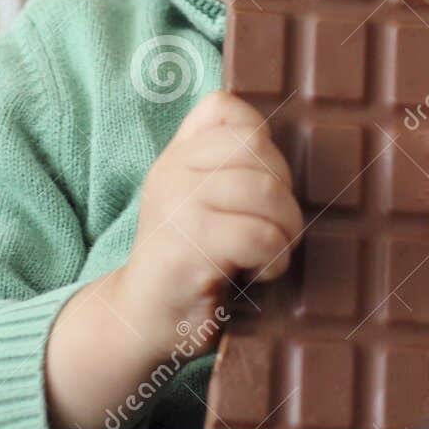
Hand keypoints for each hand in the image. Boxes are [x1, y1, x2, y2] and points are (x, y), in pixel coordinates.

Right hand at [115, 90, 303, 356]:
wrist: (142, 319)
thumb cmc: (188, 260)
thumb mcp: (197, 199)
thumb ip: (222, 164)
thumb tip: (274, 141)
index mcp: (177, 155)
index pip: (225, 109)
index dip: (260, 142)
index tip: (260, 185)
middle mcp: (172, 170)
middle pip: (257, 149)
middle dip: (284, 193)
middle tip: (276, 230)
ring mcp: (177, 205)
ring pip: (265, 190)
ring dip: (286, 228)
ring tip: (272, 252)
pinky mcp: (188, 246)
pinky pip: (259, 235)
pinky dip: (273, 257)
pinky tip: (258, 273)